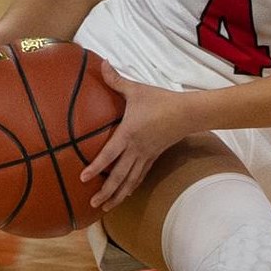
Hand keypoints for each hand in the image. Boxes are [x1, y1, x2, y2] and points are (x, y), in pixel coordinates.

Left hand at [80, 60, 185, 209]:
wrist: (187, 113)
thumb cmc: (160, 101)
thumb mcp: (136, 90)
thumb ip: (116, 80)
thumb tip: (102, 63)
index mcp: (128, 134)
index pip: (108, 155)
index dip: (95, 167)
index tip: (83, 178)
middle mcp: (136, 149)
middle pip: (119, 175)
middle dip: (105, 191)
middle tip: (92, 204)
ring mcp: (146, 155)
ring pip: (130, 180)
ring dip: (118, 195)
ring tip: (105, 207)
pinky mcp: (154, 157)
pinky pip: (140, 176)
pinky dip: (131, 187)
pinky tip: (125, 195)